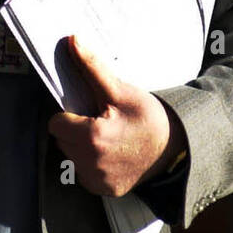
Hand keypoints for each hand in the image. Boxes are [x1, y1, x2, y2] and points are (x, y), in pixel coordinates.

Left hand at [47, 35, 186, 196]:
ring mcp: (98, 181)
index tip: (88, 112)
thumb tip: (72, 42)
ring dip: (82, 147)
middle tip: (101, 122)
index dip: (69, 115)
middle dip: (75, 130)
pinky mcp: (104, 190)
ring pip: (71, 157)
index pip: (55, 124)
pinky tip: (113, 153)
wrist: (177, 148)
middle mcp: (91, 165)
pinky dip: (93, 163)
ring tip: (109, 137)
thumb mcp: (121, 91)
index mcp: (92, 138)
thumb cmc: (149, 118)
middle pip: (62, 141)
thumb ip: (92, 68)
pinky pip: (84, 173)